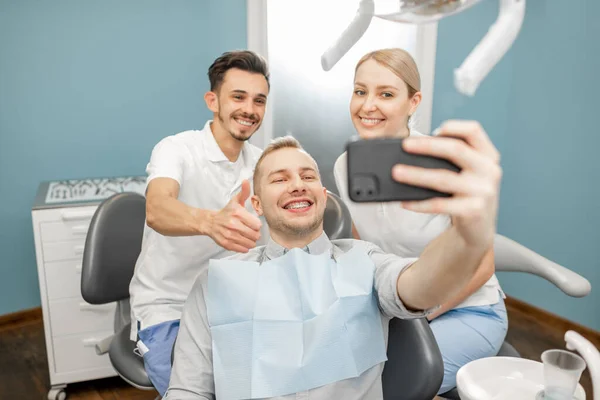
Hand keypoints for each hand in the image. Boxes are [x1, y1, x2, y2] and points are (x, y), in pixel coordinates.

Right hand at [207, 180, 261, 252]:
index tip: (253, 224)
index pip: (257, 225)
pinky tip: (243, 242)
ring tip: (248, 237)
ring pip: (250, 243)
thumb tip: (246, 181)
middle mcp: (233, 225)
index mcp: (237, 213)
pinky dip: (245, 247)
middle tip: (251, 231)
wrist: (210, 222)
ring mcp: (229, 235)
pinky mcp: (226, 244)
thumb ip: (244, 192)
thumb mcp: (235, 201)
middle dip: (255, 234)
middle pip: (255, 235)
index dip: (257, 225)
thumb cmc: (226, 212)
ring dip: (251, 241)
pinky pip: (242, 249)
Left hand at [391, 120, 501, 248]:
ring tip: (396, 172)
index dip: (453, 127)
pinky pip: (439, 205)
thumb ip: (454, 158)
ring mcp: (483, 192)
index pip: (474, 131)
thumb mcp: (470, 172)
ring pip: (443, 178)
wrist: (479, 229)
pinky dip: (418, 203)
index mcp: (488, 156)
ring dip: (415, 174)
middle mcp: (489, 171)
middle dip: (427, 146)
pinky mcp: (473, 211)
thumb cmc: (468, 195)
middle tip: (405, 145)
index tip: (433, 130)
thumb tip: (415, 148)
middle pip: (456, 150)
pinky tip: (404, 201)